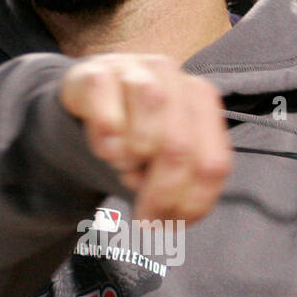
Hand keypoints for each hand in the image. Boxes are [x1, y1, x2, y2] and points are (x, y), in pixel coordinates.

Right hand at [59, 53, 231, 222]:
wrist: (84, 104)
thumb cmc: (130, 137)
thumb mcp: (160, 167)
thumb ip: (179, 189)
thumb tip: (171, 217)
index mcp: (202, 102)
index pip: (213, 164)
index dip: (191, 205)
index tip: (167, 226)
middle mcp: (176, 79)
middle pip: (181, 147)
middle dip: (159, 193)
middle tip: (141, 215)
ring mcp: (136, 70)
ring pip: (152, 111)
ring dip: (133, 157)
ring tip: (122, 165)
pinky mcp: (96, 73)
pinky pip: (107, 109)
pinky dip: (106, 139)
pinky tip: (104, 147)